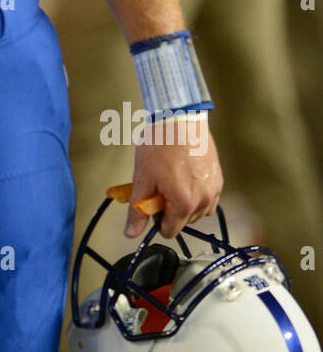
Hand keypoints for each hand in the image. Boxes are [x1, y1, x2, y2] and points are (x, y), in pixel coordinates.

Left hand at [125, 116, 222, 239]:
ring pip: (197, 211)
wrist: (180, 117)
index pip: (169, 231)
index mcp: (184, 203)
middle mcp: (205, 200)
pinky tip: (185, 175)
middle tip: (160, 185)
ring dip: (184, 202)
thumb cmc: (160, 144)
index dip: (156, 219)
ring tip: (173, 179)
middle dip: (170, 209)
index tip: (151, 202)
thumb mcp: (142, 178)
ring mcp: (215, 189)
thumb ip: (137, 210)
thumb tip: (131, 233)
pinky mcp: (219, 178)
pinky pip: (208, 197)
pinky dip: (196, 193)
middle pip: (183, 221)